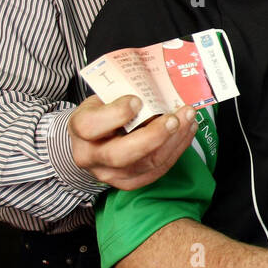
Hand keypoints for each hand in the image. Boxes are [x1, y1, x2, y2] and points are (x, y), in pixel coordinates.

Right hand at [69, 95, 195, 190]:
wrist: (91, 142)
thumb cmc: (101, 114)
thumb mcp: (102, 99)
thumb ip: (122, 94)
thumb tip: (155, 84)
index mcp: (80, 130)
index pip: (91, 126)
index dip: (117, 113)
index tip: (137, 100)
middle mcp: (91, 157)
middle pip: (121, 154)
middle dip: (153, 136)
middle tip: (174, 118)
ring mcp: (111, 174)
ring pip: (147, 164)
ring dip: (173, 140)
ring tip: (188, 119)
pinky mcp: (130, 182)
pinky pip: (158, 170)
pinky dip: (176, 149)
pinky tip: (186, 131)